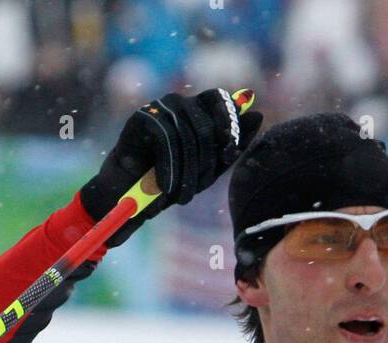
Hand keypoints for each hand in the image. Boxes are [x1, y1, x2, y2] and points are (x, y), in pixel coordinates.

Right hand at [80, 88, 262, 246]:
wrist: (129, 197)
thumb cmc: (171, 182)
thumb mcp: (209, 170)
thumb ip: (232, 145)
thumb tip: (258, 114)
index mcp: (198, 111)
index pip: (221, 100)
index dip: (229, 124)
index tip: (228, 153)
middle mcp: (179, 103)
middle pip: (207, 124)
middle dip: (206, 163)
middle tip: (196, 189)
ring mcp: (159, 107)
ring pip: (188, 134)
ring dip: (187, 171)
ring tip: (180, 195)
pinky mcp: (141, 117)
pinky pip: (165, 138)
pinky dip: (169, 168)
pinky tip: (165, 187)